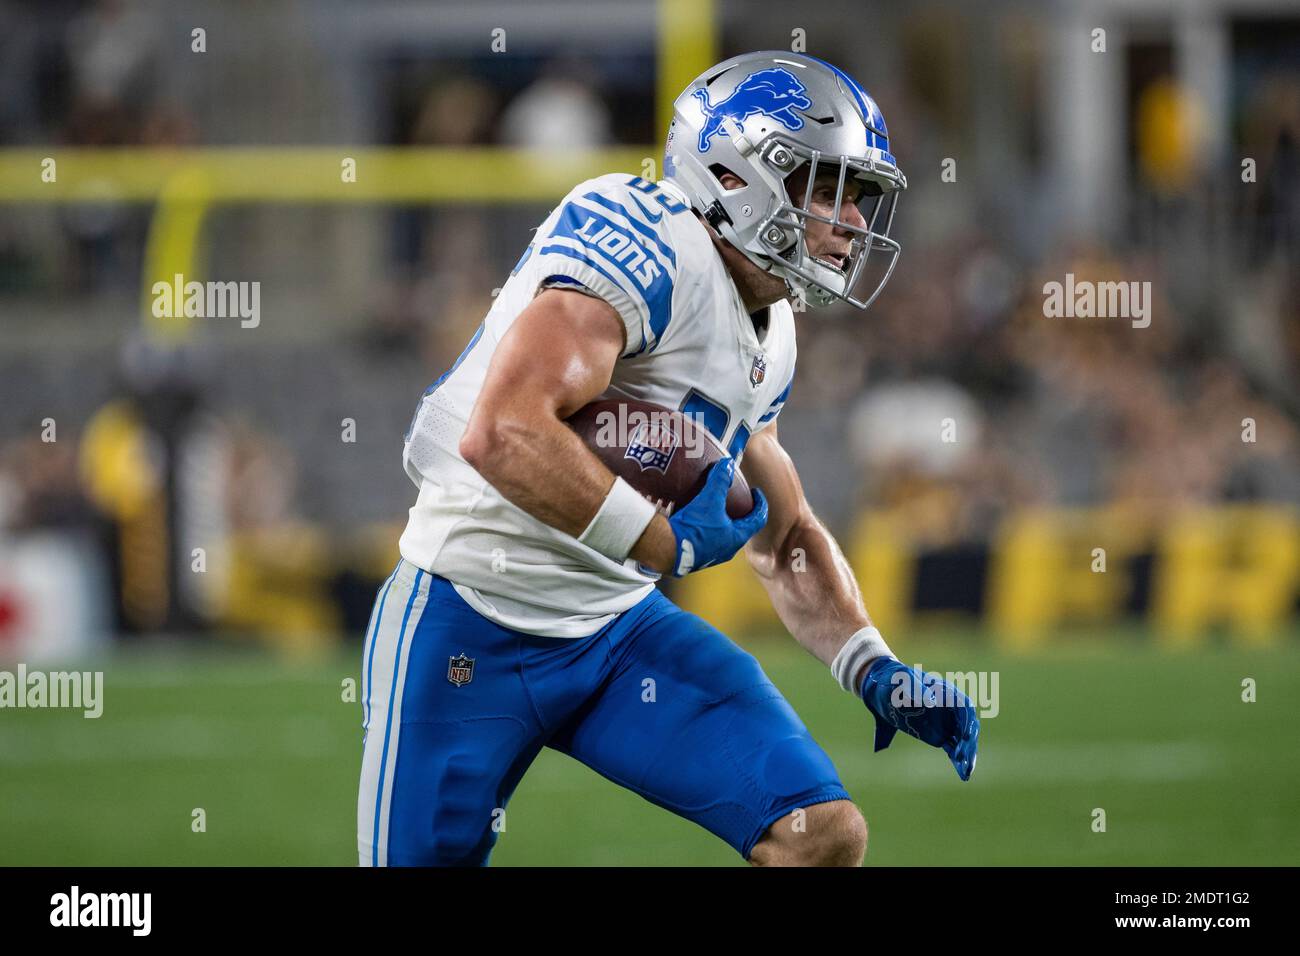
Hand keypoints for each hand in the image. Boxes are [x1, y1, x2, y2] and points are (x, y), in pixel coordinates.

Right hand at [667, 458, 767, 575]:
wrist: (666, 550)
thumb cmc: (693, 528)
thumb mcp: (709, 500)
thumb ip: (720, 481)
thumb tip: (727, 464)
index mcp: (737, 537)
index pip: (758, 519)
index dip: (760, 504)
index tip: (755, 493)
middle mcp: (727, 549)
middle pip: (741, 528)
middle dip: (740, 513)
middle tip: (735, 499)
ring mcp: (712, 555)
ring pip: (724, 536)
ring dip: (722, 522)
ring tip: (714, 508)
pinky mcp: (696, 557)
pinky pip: (706, 541)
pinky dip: (706, 529)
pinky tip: (695, 520)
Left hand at [859, 656, 979, 780]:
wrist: (884, 688)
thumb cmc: (896, 680)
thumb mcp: (904, 681)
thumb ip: (916, 689)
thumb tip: (931, 700)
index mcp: (946, 692)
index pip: (964, 706)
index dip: (967, 721)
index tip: (965, 736)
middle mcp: (950, 708)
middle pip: (967, 726)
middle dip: (968, 743)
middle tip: (963, 758)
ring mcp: (946, 723)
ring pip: (962, 740)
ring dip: (967, 755)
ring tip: (966, 772)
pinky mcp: (940, 735)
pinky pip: (953, 748)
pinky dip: (958, 761)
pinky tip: (963, 774)